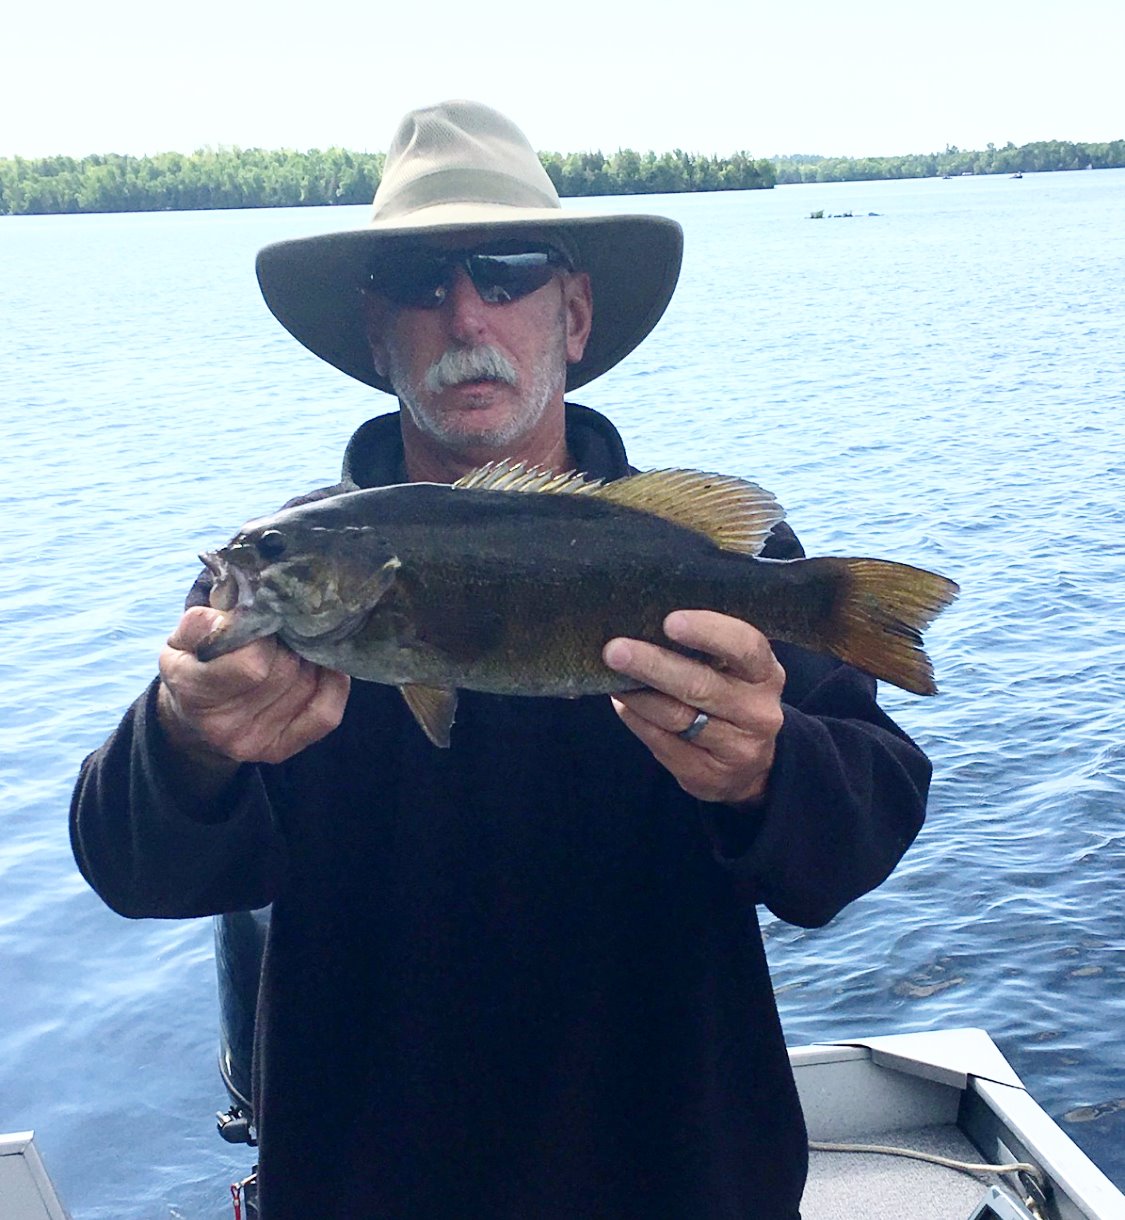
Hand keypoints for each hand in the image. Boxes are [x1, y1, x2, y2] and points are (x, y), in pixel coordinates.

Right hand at [157, 605, 349, 770]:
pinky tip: (321, 666)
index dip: (265, 634)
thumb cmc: (194, 666)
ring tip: (293, 648)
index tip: (262, 620)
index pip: (253, 662)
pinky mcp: (281, 749)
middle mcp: (225, 726)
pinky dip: (331, 684)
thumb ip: (203, 623)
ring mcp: (256, 743)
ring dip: (307, 660)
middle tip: (281, 632)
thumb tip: (236, 617)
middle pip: (285, 671)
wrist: (192, 716)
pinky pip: (326, 713)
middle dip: (287, 644)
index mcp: (194, 691)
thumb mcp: (182, 638)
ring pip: (307, 685)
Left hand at [603, 610, 784, 804]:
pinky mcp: (707, 775)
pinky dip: (637, 719)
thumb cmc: (731, 696)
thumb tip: (645, 622)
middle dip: (654, 665)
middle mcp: (758, 711)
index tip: (670, 622)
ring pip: (677, 717)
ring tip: (609, 675)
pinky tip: (622, 703)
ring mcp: (736, 748)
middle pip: (701, 686)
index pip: (744, 647)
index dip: (708, 632)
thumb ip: (708, 648)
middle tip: (615, 650)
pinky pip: (662, 742)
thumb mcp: (737, 670)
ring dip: (637, 694)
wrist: (751, 765)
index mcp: (765, 673)